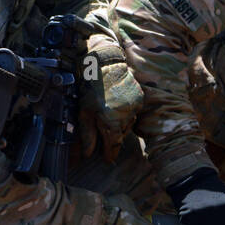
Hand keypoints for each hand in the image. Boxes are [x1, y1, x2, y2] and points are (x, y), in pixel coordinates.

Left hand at [78, 37, 142, 159]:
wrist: (106, 65)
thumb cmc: (92, 88)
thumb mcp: (84, 113)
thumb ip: (87, 135)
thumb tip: (88, 154)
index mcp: (111, 122)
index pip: (114, 145)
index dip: (110, 153)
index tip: (107, 159)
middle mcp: (126, 117)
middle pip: (121, 135)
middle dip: (113, 138)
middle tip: (104, 137)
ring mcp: (135, 108)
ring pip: (128, 125)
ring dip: (120, 126)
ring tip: (109, 118)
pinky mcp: (140, 99)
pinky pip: (133, 113)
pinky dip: (126, 114)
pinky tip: (117, 107)